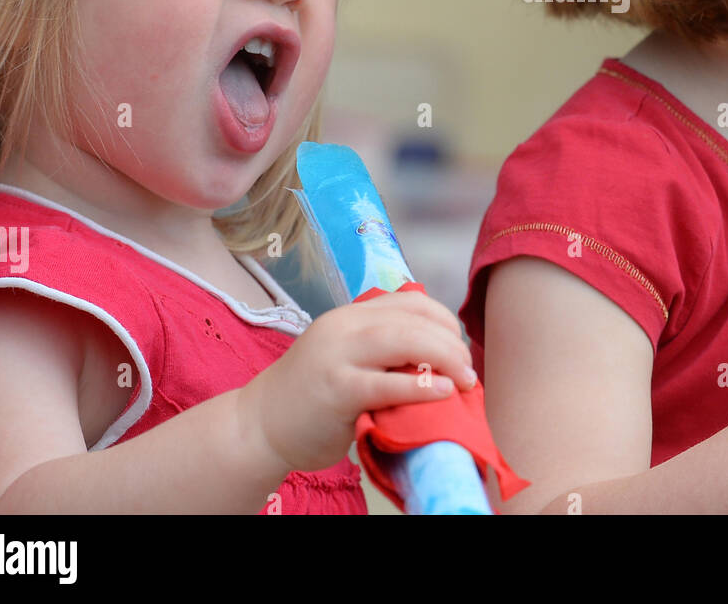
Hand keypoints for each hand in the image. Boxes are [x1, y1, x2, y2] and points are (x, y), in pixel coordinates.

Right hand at [239, 291, 476, 473]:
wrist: (258, 426)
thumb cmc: (312, 398)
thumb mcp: (348, 358)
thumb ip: (383, 352)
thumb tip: (440, 360)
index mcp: (351, 315)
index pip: (411, 300)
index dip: (444, 320)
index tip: (459, 346)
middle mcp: (344, 327)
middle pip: (413, 319)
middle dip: (451, 342)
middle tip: (469, 371)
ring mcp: (338, 356)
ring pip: (404, 341)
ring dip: (444, 358)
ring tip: (465, 381)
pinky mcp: (336, 391)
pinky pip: (387, 384)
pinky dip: (421, 387)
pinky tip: (443, 393)